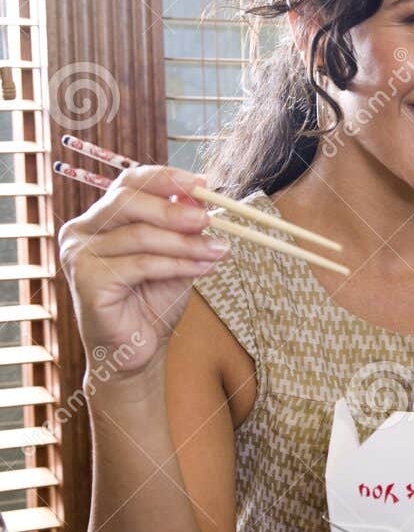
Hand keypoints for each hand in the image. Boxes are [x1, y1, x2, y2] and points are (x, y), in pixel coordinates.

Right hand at [57, 166, 230, 382]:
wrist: (137, 352)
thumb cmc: (151, 303)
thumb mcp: (174, 255)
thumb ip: (182, 225)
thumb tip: (202, 193)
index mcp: (98, 220)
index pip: (128, 183)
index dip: (165, 179)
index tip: (203, 183)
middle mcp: (81, 232)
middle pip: (127, 201)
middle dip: (174, 209)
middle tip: (208, 219)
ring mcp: (79, 255)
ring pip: (139, 235)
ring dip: (185, 243)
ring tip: (217, 250)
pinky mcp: (87, 280)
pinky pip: (140, 264)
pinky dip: (177, 265)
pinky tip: (202, 269)